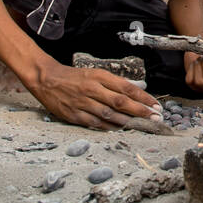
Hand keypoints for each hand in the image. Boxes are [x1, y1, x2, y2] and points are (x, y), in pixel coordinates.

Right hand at [26, 62, 162, 129]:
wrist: (46, 79)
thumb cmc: (74, 76)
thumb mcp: (95, 73)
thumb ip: (114, 83)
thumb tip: (136, 91)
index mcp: (99, 77)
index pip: (126, 88)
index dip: (143, 98)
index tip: (155, 105)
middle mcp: (92, 89)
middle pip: (120, 102)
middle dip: (140, 111)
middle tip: (155, 117)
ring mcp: (82, 103)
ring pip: (109, 115)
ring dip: (127, 122)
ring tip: (140, 125)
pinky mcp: (74, 115)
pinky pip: (95, 123)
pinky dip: (108, 127)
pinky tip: (119, 129)